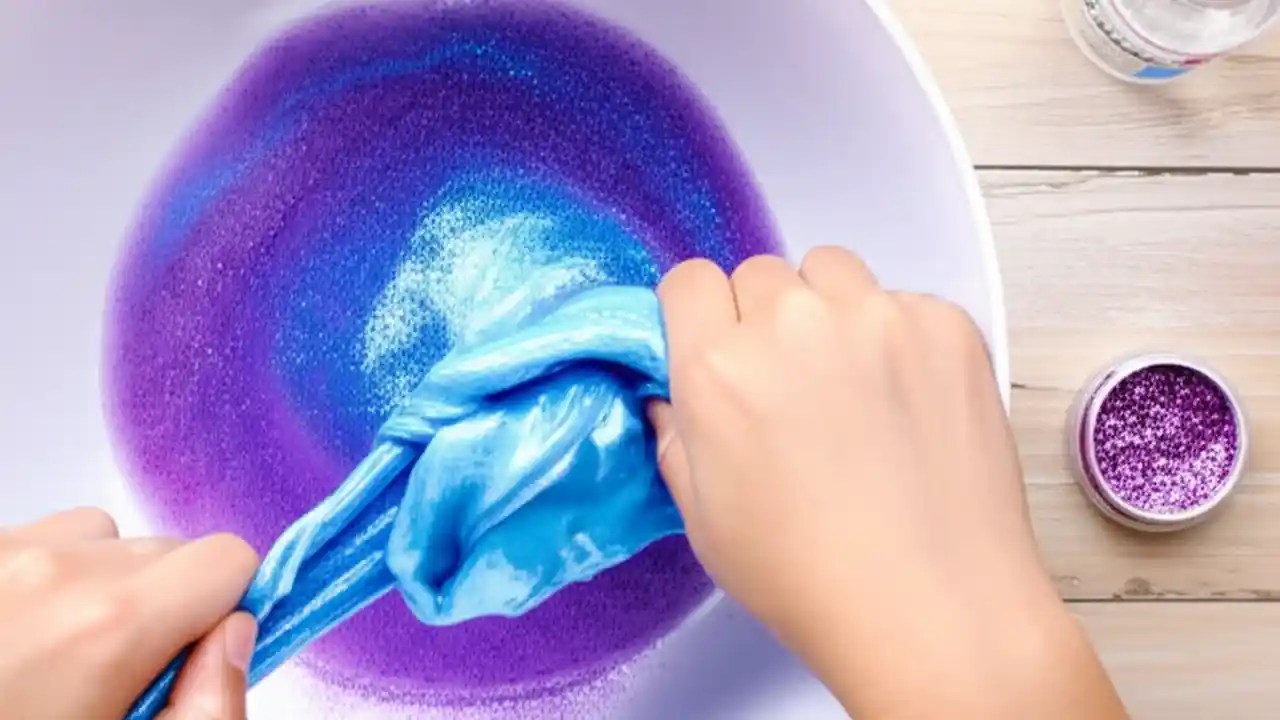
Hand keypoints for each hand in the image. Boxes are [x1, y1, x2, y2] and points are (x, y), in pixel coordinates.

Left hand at [0, 507, 258, 719]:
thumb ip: (208, 706)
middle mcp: (57, 570)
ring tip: (55, 656)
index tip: (192, 655)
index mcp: (112, 627)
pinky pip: (42, 540)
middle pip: (167, 551)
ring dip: (98, 587)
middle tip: (112, 678)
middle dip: (158, 606)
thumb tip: (235, 634)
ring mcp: (6, 552)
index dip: (226, 607)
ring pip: (101, 541)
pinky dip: (45, 580)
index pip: (229, 559)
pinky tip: (16, 636)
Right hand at [650, 249, 1125, 718]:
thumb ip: (676, 435)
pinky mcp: (946, 326)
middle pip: (760, 274)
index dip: (699, 315)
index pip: (689, 280)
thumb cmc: (810, 579)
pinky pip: (904, 302)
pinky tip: (906, 404)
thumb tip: (674, 394)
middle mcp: (793, 325)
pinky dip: (898, 338)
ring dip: (829, 312)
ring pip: (833, 273)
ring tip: (851, 385)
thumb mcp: (703, 518)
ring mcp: (877, 318)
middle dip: (764, 319)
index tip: (715, 342)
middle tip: (789, 385)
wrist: (934, 608)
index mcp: (718, 368)